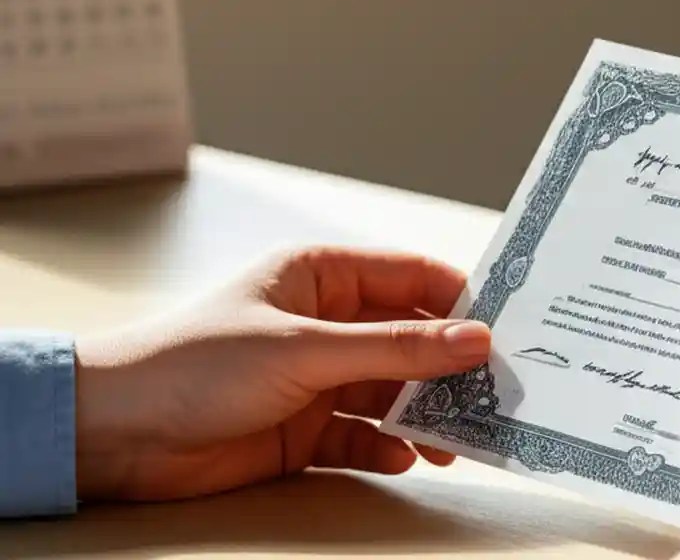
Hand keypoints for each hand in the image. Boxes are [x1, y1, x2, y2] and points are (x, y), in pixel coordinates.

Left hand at [74, 248, 491, 501]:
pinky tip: (405, 458)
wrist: (116, 434)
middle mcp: (326, 323)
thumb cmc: (195, 363)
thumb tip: (475, 340)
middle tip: (496, 392)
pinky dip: (389, 448)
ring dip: (426, 413)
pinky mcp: (307, 429)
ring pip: (394, 391)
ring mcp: (318, 377)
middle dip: (451, 367)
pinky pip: (366, 435)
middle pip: (411, 339)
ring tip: (460, 437)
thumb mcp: (305, 349)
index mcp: (322, 276)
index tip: (509, 327)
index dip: (461, 300)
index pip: (411, 277)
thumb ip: (394, 347)